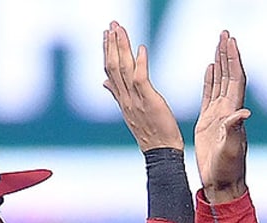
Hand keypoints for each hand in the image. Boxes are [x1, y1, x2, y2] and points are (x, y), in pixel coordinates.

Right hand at [101, 20, 183, 151]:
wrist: (161, 152)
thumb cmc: (151, 133)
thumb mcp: (131, 113)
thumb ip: (117, 94)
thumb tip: (105, 83)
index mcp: (121, 99)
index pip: (109, 71)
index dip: (107, 52)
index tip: (105, 35)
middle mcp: (125, 98)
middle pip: (114, 66)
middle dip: (112, 44)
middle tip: (112, 25)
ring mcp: (135, 100)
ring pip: (123, 69)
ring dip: (121, 47)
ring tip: (120, 30)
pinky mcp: (149, 101)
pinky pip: (141, 79)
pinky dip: (140, 62)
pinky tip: (142, 48)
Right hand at [195, 29, 250, 202]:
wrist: (222, 183)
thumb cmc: (228, 169)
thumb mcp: (231, 149)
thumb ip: (235, 130)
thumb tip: (244, 113)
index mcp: (233, 113)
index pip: (235, 79)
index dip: (233, 60)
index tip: (230, 42)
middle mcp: (229, 110)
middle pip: (229, 75)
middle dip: (227, 54)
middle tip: (224, 34)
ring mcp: (219, 115)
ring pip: (220, 82)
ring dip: (220, 62)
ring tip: (218, 44)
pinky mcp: (209, 122)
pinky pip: (209, 95)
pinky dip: (210, 80)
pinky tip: (209, 68)